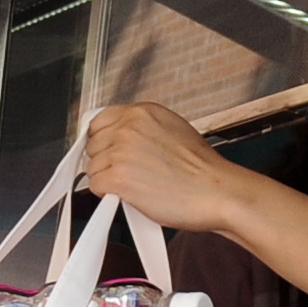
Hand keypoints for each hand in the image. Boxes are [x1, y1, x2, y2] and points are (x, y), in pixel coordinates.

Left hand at [83, 101, 248, 236]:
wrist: (215, 191)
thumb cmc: (201, 169)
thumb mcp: (172, 130)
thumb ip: (142, 128)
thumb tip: (120, 135)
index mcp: (142, 112)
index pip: (99, 120)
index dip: (102, 140)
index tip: (108, 151)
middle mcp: (129, 127)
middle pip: (93, 145)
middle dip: (105, 160)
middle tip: (126, 172)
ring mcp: (121, 151)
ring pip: (92, 167)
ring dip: (107, 179)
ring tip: (135, 185)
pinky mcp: (117, 177)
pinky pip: (95, 186)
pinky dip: (108, 195)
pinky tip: (130, 194)